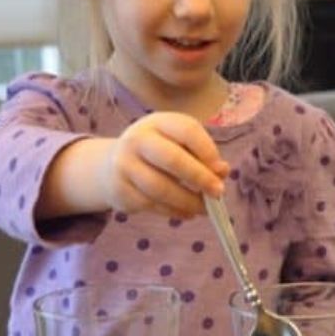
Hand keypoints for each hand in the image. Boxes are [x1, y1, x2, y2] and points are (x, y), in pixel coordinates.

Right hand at [103, 113, 227, 218]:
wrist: (111, 166)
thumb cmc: (156, 154)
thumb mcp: (178, 146)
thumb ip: (202, 156)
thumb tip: (222, 171)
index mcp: (158, 122)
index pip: (187, 130)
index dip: (207, 150)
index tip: (221, 169)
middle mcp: (138, 139)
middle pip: (173, 159)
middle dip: (200, 178)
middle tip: (217, 193)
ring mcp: (125, 165)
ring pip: (162, 188)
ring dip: (188, 202)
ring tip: (203, 209)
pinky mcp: (121, 190)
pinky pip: (152, 205)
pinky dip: (174, 212)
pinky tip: (186, 213)